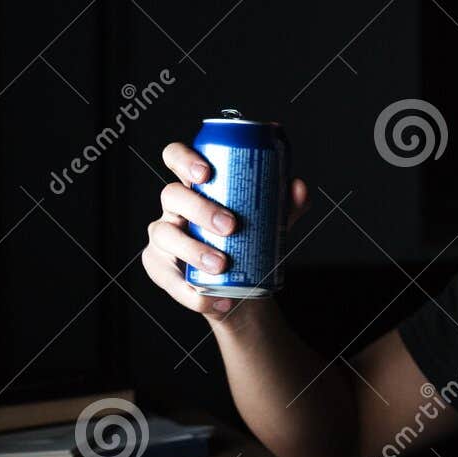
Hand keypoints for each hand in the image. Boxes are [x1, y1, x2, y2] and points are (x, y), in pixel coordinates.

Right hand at [141, 141, 309, 319]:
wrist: (242, 288)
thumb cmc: (251, 242)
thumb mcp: (271, 223)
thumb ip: (286, 205)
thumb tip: (298, 188)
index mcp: (195, 186)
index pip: (176, 157)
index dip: (184, 159)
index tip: (206, 174)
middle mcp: (174, 207)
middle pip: (172, 195)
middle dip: (200, 208)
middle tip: (231, 226)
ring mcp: (163, 237)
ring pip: (166, 235)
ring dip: (193, 250)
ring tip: (222, 265)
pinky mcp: (159, 268)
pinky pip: (169, 279)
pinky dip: (191, 292)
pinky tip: (216, 299)